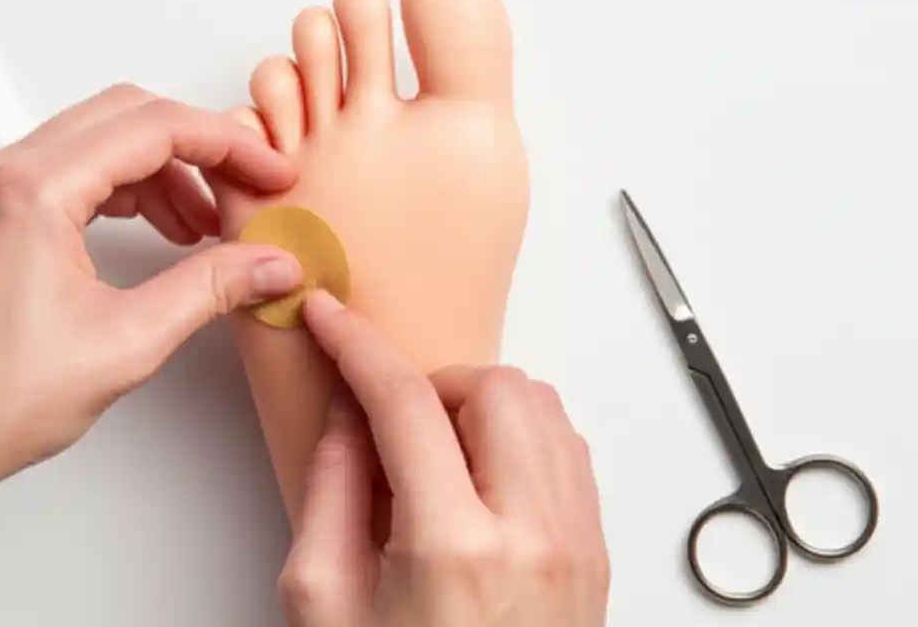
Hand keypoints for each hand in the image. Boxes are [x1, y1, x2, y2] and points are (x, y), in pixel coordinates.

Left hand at [0, 85, 304, 523]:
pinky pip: (59, 176)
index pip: (155, 127)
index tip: (272, 174)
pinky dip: (113, 192)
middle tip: (245, 192)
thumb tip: (273, 265)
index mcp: (34, 189)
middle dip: (196, 150)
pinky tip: (147, 236)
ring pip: (90, 145)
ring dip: (155, 173)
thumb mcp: (121, 344)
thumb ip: (207, 291)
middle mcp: (1, 173)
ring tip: (202, 230)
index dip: (229, 145)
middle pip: (123, 118)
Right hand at [279, 292, 608, 626]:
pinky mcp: (595, 554)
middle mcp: (532, 537)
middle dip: (433, 384)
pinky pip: (568, 451)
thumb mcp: (322, 600)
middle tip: (394, 425)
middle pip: (494, 385)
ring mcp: (576, 545)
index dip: (358, 345)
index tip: (331, 318)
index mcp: (453, 549)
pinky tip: (478, 478)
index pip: (404, 402)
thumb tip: (349, 414)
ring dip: (481, 408)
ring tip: (437, 458)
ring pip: (543, 407)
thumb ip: (329, 489)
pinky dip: (521, 439)